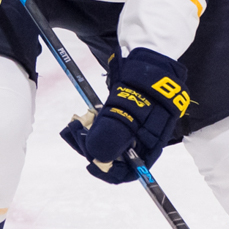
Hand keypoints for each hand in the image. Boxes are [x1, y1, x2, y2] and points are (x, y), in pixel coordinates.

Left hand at [59, 48, 190, 181]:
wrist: (151, 58)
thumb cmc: (146, 85)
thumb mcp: (129, 110)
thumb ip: (115, 134)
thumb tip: (99, 158)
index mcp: (152, 143)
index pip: (132, 170)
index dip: (110, 171)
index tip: (90, 163)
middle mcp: (144, 139)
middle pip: (116, 157)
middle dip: (93, 148)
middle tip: (76, 132)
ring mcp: (135, 127)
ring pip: (108, 141)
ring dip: (89, 135)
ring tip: (77, 121)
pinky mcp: (125, 116)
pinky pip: (107, 128)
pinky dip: (94, 125)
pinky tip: (84, 116)